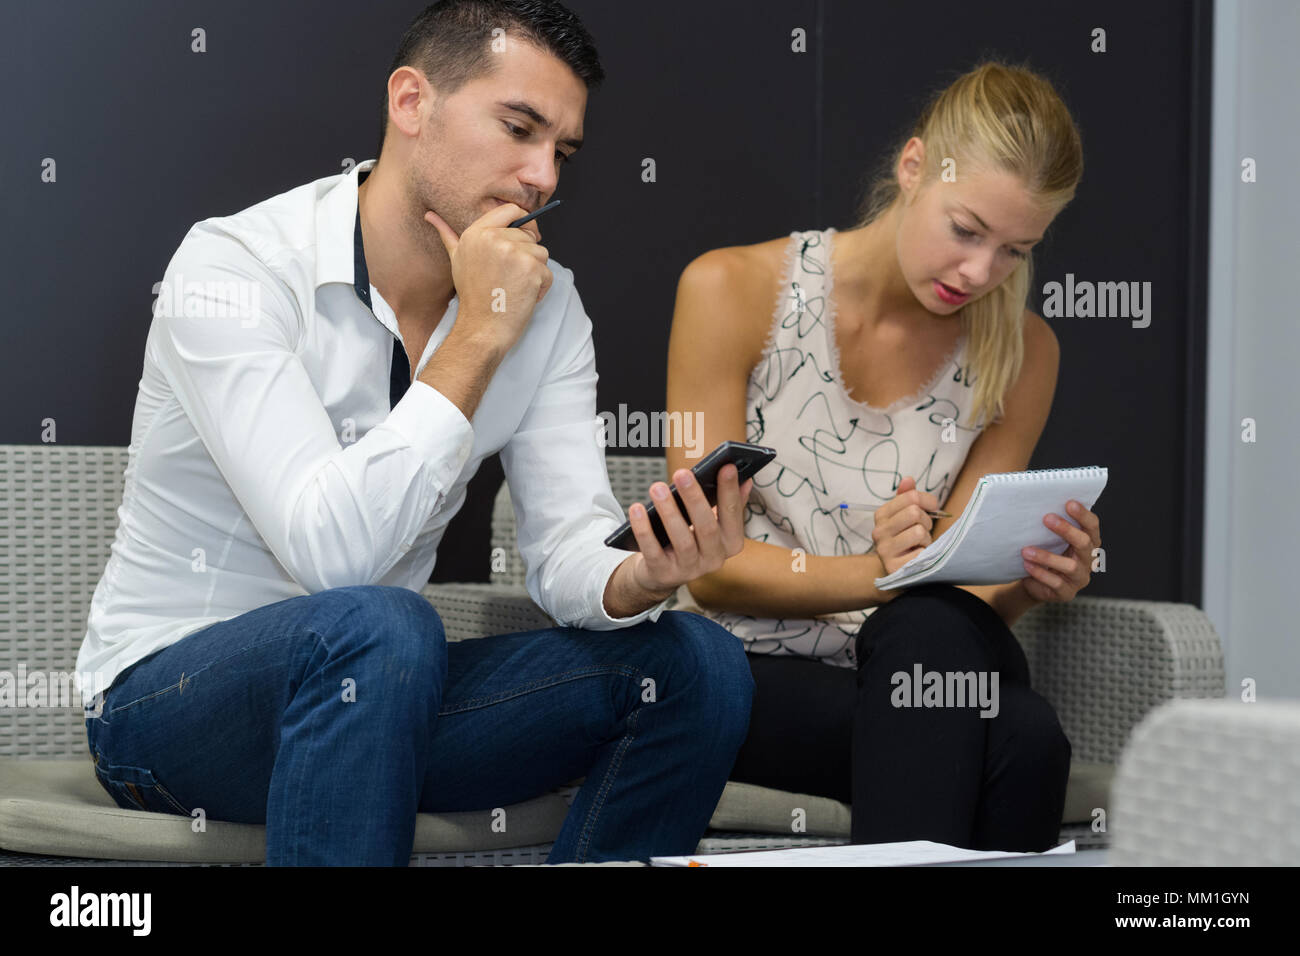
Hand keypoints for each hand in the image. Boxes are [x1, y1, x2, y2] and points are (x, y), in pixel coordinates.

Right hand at [424, 201, 551, 353]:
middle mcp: (494, 238)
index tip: (522, 236)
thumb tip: (430, 215)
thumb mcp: (457, 259)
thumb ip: (447, 234)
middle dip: (526, 256)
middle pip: (529, 234)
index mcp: (477, 232)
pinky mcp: (532, 268)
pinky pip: (548, 272)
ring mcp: (514, 252)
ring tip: (514, 287)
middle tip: (508, 277)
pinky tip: (522, 296)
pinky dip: (541, 287)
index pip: (510, 209)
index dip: (522, 221)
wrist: (482, 328)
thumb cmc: (473, 296)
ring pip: (541, 253)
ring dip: (534, 272)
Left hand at [627, 464, 752, 594]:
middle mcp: (714, 559)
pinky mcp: (664, 574)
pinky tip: (637, 509)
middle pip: (707, 527)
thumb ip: (727, 504)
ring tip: (657, 488)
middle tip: (682, 473)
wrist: (661, 572)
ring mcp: (689, 570)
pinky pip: (653, 551)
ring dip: (669, 512)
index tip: (726, 466)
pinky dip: (644, 530)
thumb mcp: (711, 523)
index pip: (733, 514)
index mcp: (731, 542)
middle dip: (694, 499)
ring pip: (681, 540)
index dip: (730, 490)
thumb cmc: (689, 538)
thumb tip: (746, 479)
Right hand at [871, 476, 939, 574]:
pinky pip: (921, 553)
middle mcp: (878, 531)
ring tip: (920, 545)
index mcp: (881, 514)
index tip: (932, 509)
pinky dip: (925, 555)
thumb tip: (908, 479)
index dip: (928, 501)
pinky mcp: (894, 567)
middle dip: (926, 522)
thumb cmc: (906, 540)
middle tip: (923, 531)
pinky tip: (917, 558)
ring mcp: (884, 550)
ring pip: (919, 532)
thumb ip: (907, 497)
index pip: (911, 496)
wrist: (896, 573)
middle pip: (914, 512)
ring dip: (926, 540)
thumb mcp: (905, 517)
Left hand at [1017, 500, 1101, 602]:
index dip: (1083, 515)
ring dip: (1047, 557)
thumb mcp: (1050, 539)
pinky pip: (1056, 583)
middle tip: (1047, 518)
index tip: (1069, 503)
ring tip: (1026, 550)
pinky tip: (1027, 565)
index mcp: (1088, 542)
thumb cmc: (1045, 553)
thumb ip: (1052, 526)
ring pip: (1070, 566)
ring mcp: (1080, 578)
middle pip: (1084, 543)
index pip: (1092, 526)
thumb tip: (1039, 504)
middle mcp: (1088, 560)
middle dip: (1066, 530)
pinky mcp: (1067, 592)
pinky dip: (1040, 573)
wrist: (1034, 582)